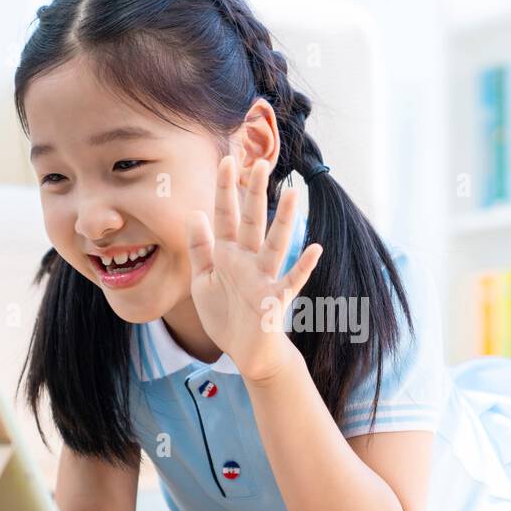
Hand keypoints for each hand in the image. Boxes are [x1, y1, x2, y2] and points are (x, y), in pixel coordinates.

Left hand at [185, 156, 323, 383]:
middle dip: (254, 193)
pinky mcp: (274, 298)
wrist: (243, 351)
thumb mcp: (202, 280)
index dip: (225, 189)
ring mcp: (263, 277)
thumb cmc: (224, 314)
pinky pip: (292, 280)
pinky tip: (315, 249)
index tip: (226, 159)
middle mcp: (247, 260)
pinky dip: (304, 266)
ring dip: (283, 221)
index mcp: (227, 253)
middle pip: (251, 221)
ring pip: (275, 244)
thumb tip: (195, 213)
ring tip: (293, 194)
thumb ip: (199, 248)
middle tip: (259, 163)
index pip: (225, 215)